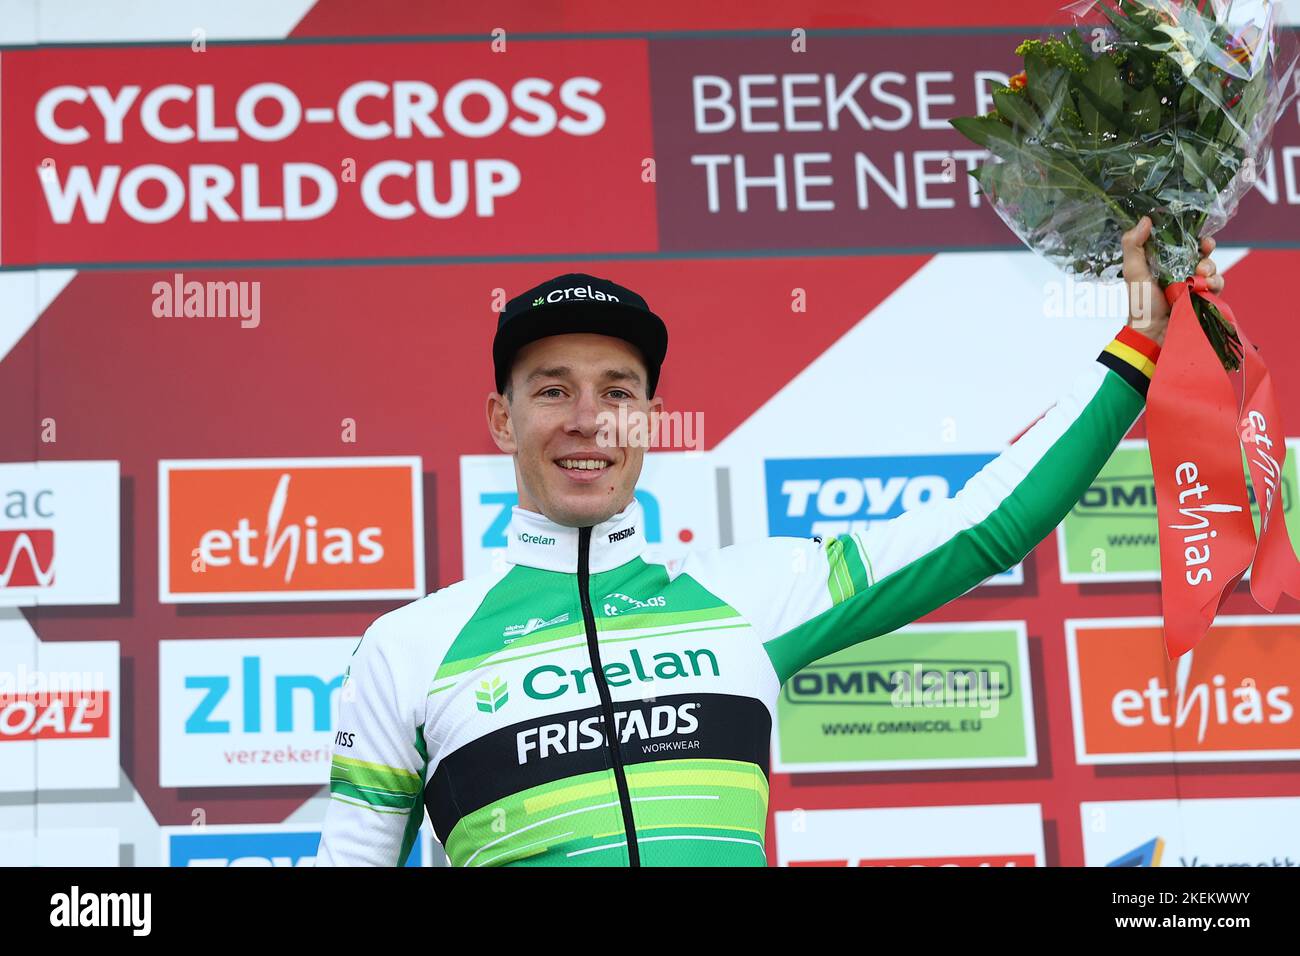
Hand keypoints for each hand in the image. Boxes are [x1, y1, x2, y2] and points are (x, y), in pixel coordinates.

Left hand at [1121, 215, 1222, 346]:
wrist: (1153, 334)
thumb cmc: (1141, 304)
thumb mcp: (1133, 272)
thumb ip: (1134, 245)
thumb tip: (1146, 219)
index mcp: (1163, 262)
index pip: (1183, 242)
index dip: (1194, 237)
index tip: (1199, 237)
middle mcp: (1180, 271)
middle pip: (1202, 253)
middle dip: (1207, 251)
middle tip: (1203, 256)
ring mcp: (1193, 285)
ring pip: (1212, 268)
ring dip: (1211, 269)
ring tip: (1201, 278)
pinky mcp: (1203, 299)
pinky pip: (1217, 285)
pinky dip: (1215, 284)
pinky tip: (1206, 289)